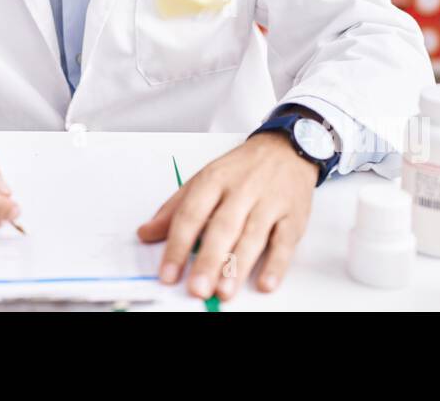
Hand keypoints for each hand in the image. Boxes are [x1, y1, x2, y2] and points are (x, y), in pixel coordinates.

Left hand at [137, 132, 317, 301]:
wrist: (285, 148)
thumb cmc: (241, 169)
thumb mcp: (203, 180)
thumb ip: (174, 209)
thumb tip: (145, 233)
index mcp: (213, 180)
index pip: (191, 215)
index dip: (178, 246)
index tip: (168, 274)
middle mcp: (241, 191)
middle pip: (222, 228)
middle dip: (209, 260)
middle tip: (197, 288)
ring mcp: (269, 203)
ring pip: (252, 236)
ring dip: (238, 266)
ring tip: (224, 291)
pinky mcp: (294, 216)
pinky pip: (285, 242)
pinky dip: (277, 264)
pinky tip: (266, 282)